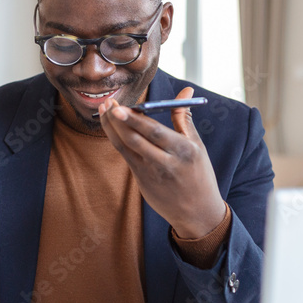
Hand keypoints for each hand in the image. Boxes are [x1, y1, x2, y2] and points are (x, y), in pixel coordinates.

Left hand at [99, 86, 226, 238]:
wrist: (197, 212)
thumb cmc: (198, 173)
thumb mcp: (197, 145)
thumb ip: (184, 117)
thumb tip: (186, 90)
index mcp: (183, 151)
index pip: (154, 132)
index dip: (134, 119)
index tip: (120, 106)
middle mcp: (165, 162)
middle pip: (135, 139)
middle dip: (117, 120)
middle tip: (108, 102)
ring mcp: (150, 173)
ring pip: (125, 147)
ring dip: (111, 128)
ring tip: (104, 110)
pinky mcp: (141, 180)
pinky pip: (125, 155)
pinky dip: (116, 139)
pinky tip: (110, 126)